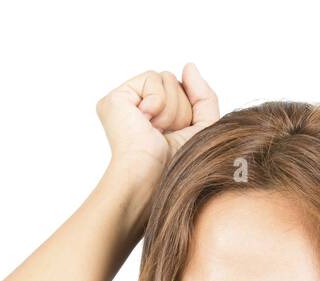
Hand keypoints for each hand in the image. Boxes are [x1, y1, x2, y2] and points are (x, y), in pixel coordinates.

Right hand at [96, 64, 219, 181]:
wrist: (152, 175)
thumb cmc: (176, 164)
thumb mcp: (203, 128)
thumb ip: (204, 96)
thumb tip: (189, 66)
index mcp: (157, 119)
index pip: (182, 93)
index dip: (189, 111)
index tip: (175, 135)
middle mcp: (139, 110)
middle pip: (175, 83)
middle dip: (180, 109)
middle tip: (164, 133)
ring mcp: (125, 104)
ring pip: (166, 78)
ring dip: (170, 108)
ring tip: (155, 129)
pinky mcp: (115, 99)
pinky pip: (152, 77)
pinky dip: (158, 101)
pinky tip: (145, 120)